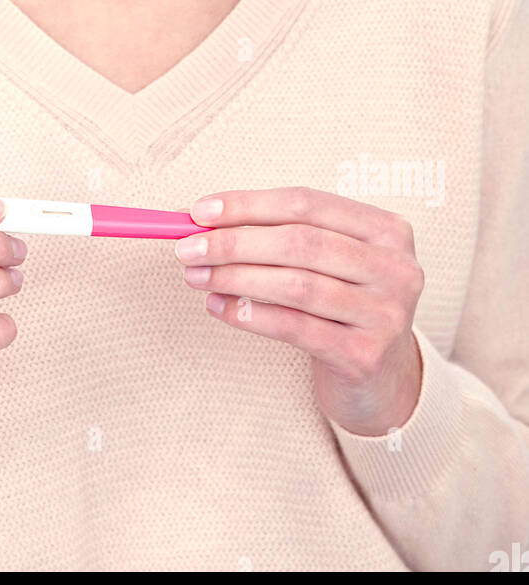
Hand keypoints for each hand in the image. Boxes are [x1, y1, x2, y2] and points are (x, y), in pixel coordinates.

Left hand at [176, 187, 424, 434]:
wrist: (381, 381)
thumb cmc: (344, 307)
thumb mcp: (331, 262)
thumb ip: (281, 234)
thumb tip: (206, 218)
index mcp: (387, 230)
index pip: (306, 203)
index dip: (249, 204)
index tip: (201, 211)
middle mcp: (395, 268)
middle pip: (300, 242)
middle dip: (234, 242)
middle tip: (188, 247)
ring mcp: (385, 314)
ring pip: (295, 284)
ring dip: (235, 277)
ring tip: (197, 277)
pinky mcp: (364, 355)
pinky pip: (294, 327)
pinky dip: (249, 314)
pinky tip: (220, 307)